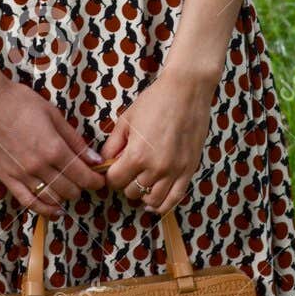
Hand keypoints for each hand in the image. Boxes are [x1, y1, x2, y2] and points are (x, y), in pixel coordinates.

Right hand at [0, 72, 107, 218]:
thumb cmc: (21, 102)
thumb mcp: (54, 115)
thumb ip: (74, 140)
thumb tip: (95, 159)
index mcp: (54, 148)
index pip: (82, 175)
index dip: (95, 181)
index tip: (100, 179)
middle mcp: (39, 166)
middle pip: (69, 189)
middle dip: (81, 187)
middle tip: (85, 180)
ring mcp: (22, 175)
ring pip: (51, 198)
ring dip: (65, 197)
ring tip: (70, 189)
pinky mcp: (7, 178)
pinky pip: (28, 201)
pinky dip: (43, 209)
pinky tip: (54, 210)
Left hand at [98, 68, 217, 214]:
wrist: (187, 90)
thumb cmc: (154, 101)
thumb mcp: (125, 120)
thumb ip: (112, 145)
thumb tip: (104, 163)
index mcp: (137, 155)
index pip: (114, 181)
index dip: (110, 176)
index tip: (113, 169)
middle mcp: (156, 168)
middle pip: (132, 192)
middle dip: (126, 183)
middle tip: (129, 170)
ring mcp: (175, 171)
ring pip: (153, 200)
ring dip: (143, 194)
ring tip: (142, 182)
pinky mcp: (189, 170)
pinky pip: (175, 199)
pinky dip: (163, 204)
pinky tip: (155, 201)